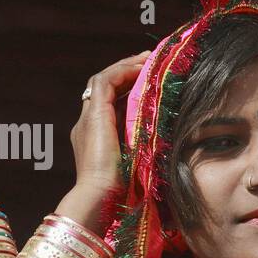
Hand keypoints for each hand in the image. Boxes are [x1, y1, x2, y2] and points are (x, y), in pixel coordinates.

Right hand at [68, 52, 149, 198]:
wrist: (100, 198)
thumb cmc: (121, 190)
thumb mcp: (136, 164)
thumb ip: (145, 149)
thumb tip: (170, 139)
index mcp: (95, 137)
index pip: (108, 101)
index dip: (127, 87)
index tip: (149, 79)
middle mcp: (87, 124)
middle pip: (104, 87)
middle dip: (126, 72)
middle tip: (149, 62)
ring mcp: (87, 119)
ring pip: (102, 80)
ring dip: (125, 67)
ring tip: (147, 59)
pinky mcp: (94, 115)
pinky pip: (105, 81)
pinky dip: (123, 71)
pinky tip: (142, 69)